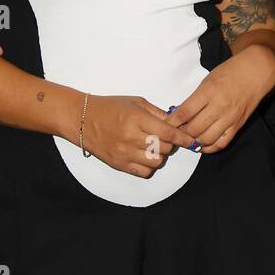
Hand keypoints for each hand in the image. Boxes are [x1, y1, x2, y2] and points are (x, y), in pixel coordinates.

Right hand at [81, 94, 197, 177]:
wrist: (82, 119)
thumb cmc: (111, 107)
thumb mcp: (137, 102)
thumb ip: (158, 113)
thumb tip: (177, 122)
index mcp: (137, 119)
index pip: (168, 133)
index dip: (183, 137)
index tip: (192, 140)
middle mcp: (131, 138)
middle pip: (164, 148)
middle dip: (171, 144)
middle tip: (166, 138)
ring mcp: (124, 153)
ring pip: (156, 162)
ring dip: (160, 155)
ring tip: (154, 146)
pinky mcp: (119, 164)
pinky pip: (144, 172)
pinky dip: (149, 167)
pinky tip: (145, 156)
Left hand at [165, 45, 274, 152]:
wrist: (256, 71)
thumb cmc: (230, 72)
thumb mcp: (207, 80)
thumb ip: (195, 98)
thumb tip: (179, 115)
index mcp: (208, 91)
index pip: (184, 113)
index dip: (172, 122)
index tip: (165, 125)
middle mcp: (219, 106)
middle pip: (193, 129)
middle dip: (180, 134)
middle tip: (174, 134)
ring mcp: (230, 117)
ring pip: (206, 139)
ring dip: (193, 142)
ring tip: (187, 139)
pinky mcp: (238, 124)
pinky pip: (222, 143)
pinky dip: (210, 147)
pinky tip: (202, 145)